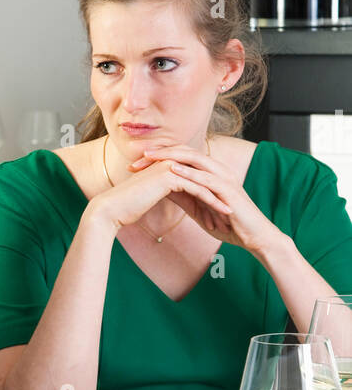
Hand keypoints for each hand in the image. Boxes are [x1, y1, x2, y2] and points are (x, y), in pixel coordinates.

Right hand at [87, 151, 232, 234]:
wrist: (111, 210)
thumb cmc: (126, 207)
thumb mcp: (149, 198)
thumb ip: (160, 193)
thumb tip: (168, 199)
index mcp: (165, 166)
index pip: (193, 178)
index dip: (208, 193)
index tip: (219, 207)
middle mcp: (169, 162)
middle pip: (201, 178)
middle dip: (218, 194)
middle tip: (232, 208)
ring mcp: (170, 167)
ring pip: (203, 182)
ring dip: (219, 198)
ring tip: (232, 213)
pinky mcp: (171, 177)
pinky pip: (198, 189)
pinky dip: (212, 201)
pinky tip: (222, 213)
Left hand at [128, 144, 278, 252]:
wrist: (253, 237)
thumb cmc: (227, 223)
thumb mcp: (198, 208)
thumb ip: (182, 195)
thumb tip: (159, 188)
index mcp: (210, 172)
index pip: (182, 157)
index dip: (160, 157)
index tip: (136, 163)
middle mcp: (217, 170)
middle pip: (185, 152)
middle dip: (161, 153)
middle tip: (138, 157)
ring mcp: (224, 177)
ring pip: (195, 159)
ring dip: (171, 157)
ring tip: (151, 157)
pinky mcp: (228, 189)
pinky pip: (207, 178)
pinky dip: (190, 173)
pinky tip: (173, 171)